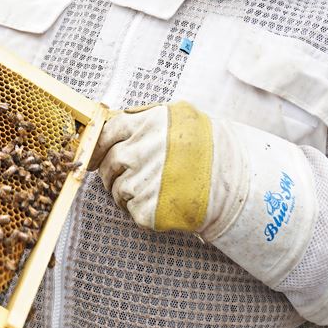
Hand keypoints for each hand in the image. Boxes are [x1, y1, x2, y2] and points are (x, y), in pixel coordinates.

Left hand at [89, 102, 217, 232]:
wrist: (232, 181)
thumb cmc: (205, 146)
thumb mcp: (177, 116)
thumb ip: (143, 116)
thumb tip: (113, 120)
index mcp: (145, 125)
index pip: (107, 133)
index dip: (99, 146)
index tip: (95, 157)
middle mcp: (139, 152)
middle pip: (109, 163)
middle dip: (113, 171)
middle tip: (129, 176)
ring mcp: (141, 183)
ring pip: (116, 189)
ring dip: (127, 191)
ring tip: (154, 189)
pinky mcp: (146, 211)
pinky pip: (130, 210)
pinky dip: (140, 209)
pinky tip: (160, 202)